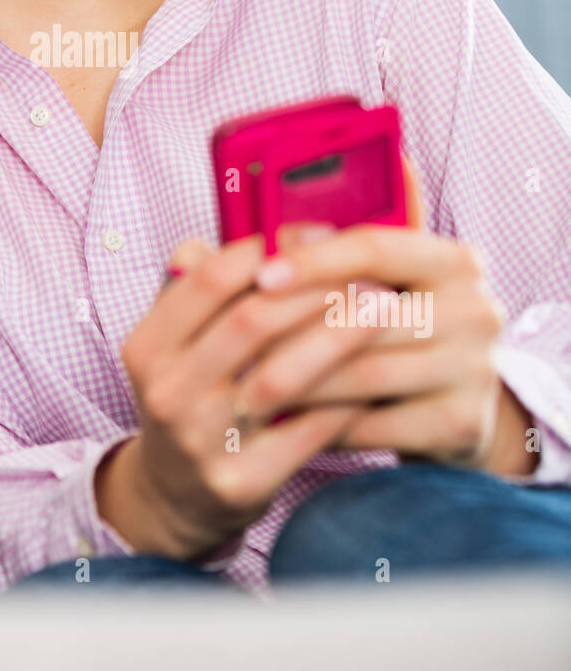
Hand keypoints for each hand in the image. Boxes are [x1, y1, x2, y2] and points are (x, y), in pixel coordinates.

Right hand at [104, 233, 372, 559]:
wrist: (173, 495)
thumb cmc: (191, 396)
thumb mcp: (175, 342)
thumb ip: (203, 286)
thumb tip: (264, 231)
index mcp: (147, 346)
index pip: (208, 279)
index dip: (268, 250)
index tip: (319, 235)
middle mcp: (167, 392)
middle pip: (250, 322)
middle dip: (316, 289)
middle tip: (368, 273)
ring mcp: (201, 441)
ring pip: (281, 376)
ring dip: (339, 337)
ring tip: (383, 311)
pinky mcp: (240, 483)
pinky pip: (306, 432)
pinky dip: (346, 399)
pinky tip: (377, 374)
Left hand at [239, 154, 533, 474]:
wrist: (446, 413)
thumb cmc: (387, 333)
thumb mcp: (366, 287)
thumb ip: (305, 256)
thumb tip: (192, 247)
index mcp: (454, 259)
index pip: (374, 246)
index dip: (313, 260)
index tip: (260, 274)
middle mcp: (477, 308)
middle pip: (363, 314)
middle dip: (291, 329)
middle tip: (234, 342)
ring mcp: (475, 369)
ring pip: (362, 372)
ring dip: (296, 381)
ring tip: (244, 384)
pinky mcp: (462, 424)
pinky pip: (372, 424)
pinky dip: (319, 425)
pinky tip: (280, 423)